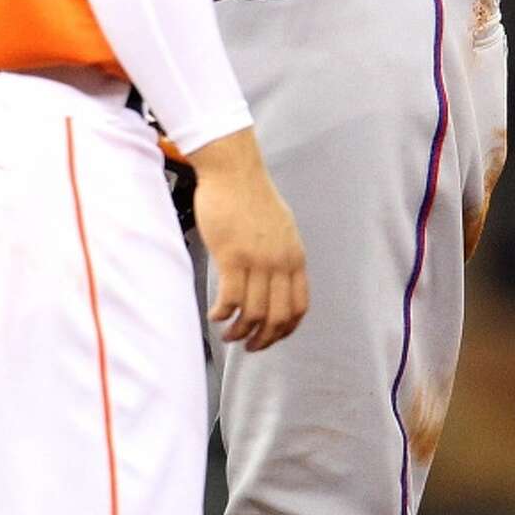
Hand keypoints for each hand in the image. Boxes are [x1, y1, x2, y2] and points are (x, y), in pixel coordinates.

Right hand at [188, 128, 307, 350]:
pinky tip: (215, 314)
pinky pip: (230, 299)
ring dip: (239, 331)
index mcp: (295, 256)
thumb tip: (277, 281)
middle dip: (262, 339)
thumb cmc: (251, 194)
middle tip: (248, 345)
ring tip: (227, 333)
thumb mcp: (282, 227)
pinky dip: (222, 314)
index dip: (284, 330)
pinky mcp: (232, 255)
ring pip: (253, 313)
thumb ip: (283, 255)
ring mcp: (257, 260)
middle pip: (277, 317)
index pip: (299, 307)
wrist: (233, 169)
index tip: (270, 337)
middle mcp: (280, 261)